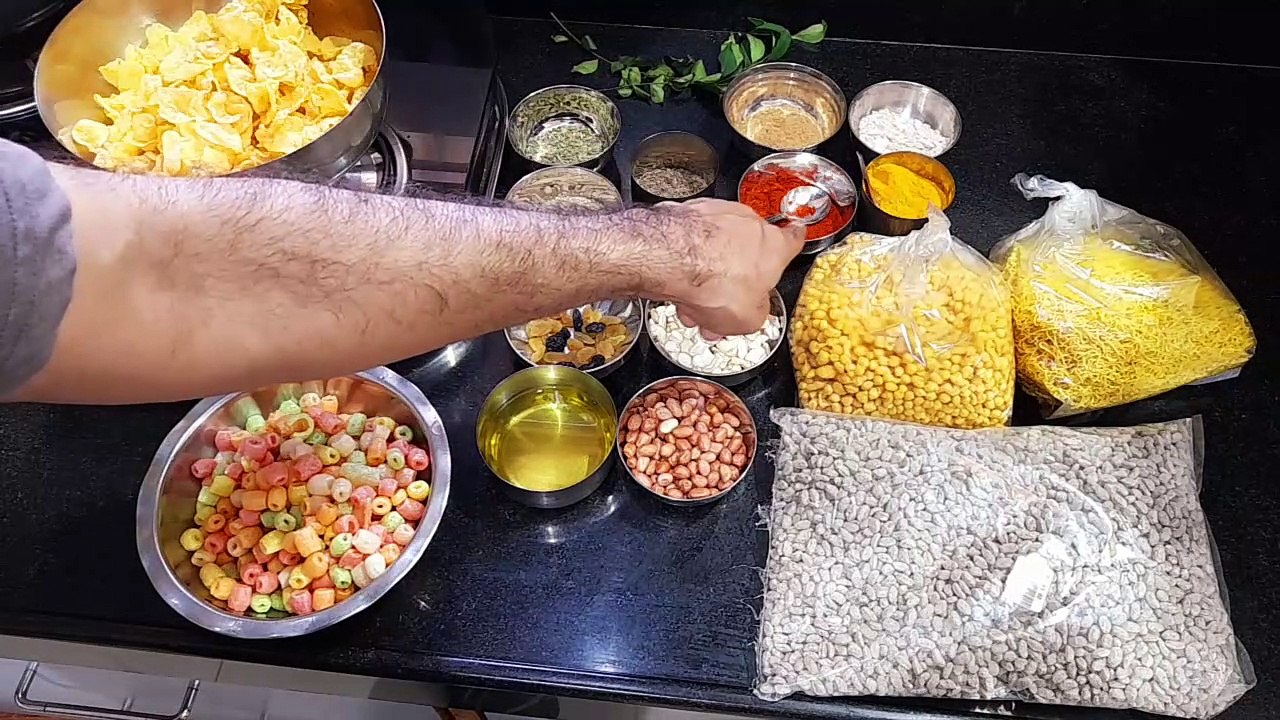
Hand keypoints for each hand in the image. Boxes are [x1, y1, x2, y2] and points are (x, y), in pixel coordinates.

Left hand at [656, 198, 804, 337]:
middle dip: (732, 279)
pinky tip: (676, 283)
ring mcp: (718, 214)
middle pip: (747, 251)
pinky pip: (691, 239)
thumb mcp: (748, 320)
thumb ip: (756, 314)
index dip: (793, 244)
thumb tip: (751, 315)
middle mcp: (749, 222)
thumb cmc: (714, 283)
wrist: (672, 259)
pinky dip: (685, 259)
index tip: (794, 240)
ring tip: (691, 301)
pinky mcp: (688, 212)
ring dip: (706, 272)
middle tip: (719, 303)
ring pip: (716, 247)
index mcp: (775, 246)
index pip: (794, 240)